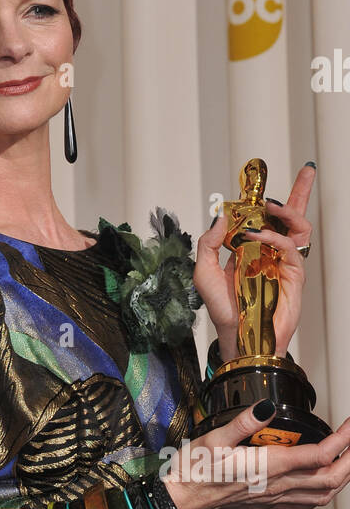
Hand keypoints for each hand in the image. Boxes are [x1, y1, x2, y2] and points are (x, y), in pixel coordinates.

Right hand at [161, 399, 349, 508]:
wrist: (181, 499)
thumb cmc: (193, 470)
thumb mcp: (213, 438)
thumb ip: (242, 422)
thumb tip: (266, 406)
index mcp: (268, 466)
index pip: (320, 454)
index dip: (343, 439)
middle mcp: (277, 486)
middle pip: (331, 478)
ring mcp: (275, 499)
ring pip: (324, 495)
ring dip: (343, 477)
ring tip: (349, 459)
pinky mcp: (268, 506)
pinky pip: (307, 506)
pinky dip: (324, 494)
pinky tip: (322, 484)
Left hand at [194, 164, 314, 358]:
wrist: (237, 336)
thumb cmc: (222, 308)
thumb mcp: (203, 270)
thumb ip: (208, 242)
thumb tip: (221, 215)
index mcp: (250, 248)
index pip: (263, 219)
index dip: (266, 201)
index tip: (261, 182)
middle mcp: (270, 252)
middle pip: (291, 217)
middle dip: (301, 193)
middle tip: (304, 173)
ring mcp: (284, 263)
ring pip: (298, 229)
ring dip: (288, 212)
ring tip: (270, 205)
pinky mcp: (293, 277)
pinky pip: (291, 250)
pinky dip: (275, 238)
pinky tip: (257, 237)